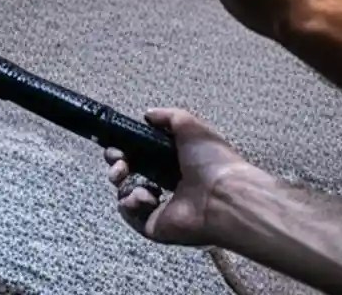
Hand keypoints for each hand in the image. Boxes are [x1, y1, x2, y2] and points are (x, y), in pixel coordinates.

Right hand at [105, 108, 260, 245]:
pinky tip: (144, 197)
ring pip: (126, 195)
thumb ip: (168, 117)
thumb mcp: (191, 126)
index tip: (117, 147)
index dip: (125, 150)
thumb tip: (148, 114)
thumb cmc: (213, 161)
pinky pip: (131, 216)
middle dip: (117, 165)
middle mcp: (166, 185)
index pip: (141, 157)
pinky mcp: (154, 226)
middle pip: (128, 175)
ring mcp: (160, 208)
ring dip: (121, 182)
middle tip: (119, 162)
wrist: (224, 196)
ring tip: (125, 176)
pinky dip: (130, 204)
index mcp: (175, 164)